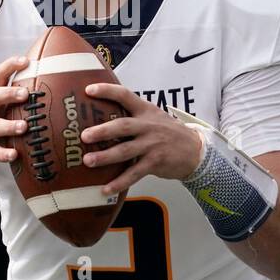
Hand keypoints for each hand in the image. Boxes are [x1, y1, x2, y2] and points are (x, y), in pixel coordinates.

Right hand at [0, 55, 29, 178]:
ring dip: (9, 125)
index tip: (26, 61)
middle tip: (25, 94)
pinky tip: (13, 154)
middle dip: (9, 93)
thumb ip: (17, 100)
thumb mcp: (0, 110)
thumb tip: (51, 87)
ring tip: (24, 127)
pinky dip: (2, 153)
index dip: (10, 66)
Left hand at [79, 83, 202, 196]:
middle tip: (84, 136)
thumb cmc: (169, 133)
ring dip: (105, 157)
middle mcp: (148, 126)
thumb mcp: (154, 117)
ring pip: (125, 151)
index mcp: (146, 111)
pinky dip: (119, 182)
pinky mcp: (155, 163)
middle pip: (123, 126)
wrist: (195, 151)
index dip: (107, 91)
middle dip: (102, 131)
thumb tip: (101, 118)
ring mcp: (152, 145)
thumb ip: (133, 116)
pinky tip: (106, 189)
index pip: (125, 95)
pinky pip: (134, 174)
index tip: (88, 90)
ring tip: (88, 161)